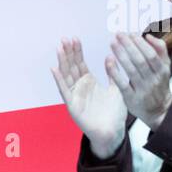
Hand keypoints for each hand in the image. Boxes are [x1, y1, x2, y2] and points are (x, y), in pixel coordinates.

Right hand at [51, 38, 126, 157]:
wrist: (113, 132)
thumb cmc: (114, 113)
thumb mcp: (117, 89)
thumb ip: (112, 73)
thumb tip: (110, 56)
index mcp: (89, 83)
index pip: (80, 64)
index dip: (77, 52)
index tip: (75, 38)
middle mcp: (79, 88)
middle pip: (71, 67)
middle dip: (68, 53)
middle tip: (65, 38)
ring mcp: (75, 96)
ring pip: (66, 76)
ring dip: (62, 62)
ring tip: (59, 48)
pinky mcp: (72, 106)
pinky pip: (64, 91)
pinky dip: (59, 80)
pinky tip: (54, 69)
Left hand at [107, 33, 171, 130]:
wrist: (159, 110)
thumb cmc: (159, 84)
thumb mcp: (165, 68)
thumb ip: (160, 51)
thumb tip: (149, 36)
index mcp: (162, 71)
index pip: (152, 55)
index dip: (141, 44)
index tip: (131, 34)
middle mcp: (153, 80)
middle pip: (140, 61)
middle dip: (129, 46)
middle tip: (118, 35)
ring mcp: (142, 90)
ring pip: (131, 70)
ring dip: (121, 55)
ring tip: (113, 43)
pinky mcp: (131, 98)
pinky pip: (122, 84)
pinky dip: (115, 72)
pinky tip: (109, 61)